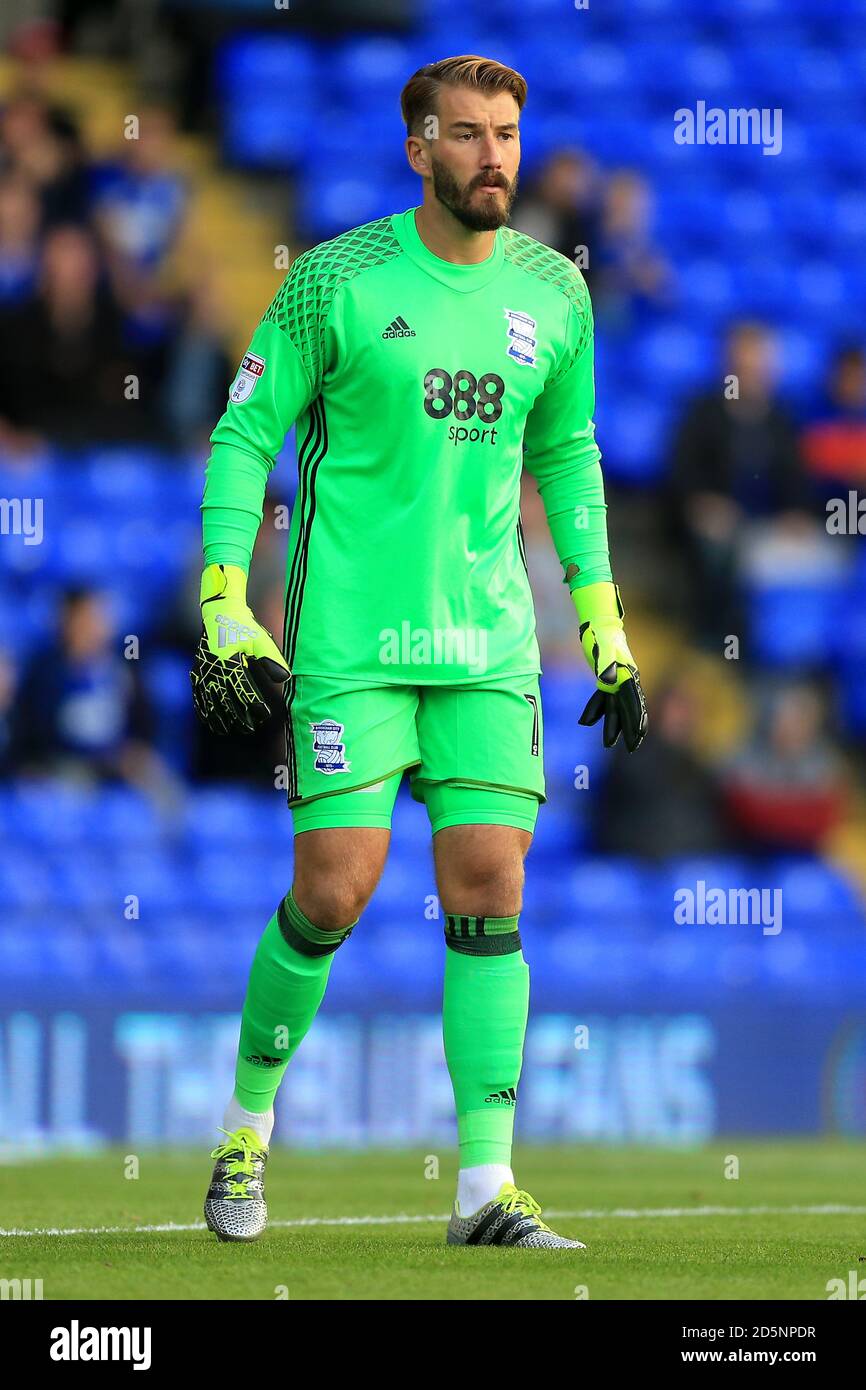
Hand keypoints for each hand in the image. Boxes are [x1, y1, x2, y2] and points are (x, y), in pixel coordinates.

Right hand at [190, 563, 290, 735]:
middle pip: (226, 701)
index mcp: (231, 663)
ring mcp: (204, 671)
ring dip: (218, 717)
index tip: (264, 716)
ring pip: (210, 701)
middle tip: (249, 728)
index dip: (255, 706)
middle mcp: (215, 669)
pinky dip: (202, 708)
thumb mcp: (260, 639)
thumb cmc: (242, 625)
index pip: (244, 691)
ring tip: (227, 730)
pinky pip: (198, 694)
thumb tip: (286, 677)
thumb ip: (272, 658)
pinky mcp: (198, 670)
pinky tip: (208, 719)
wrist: (219, 611)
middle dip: (238, 717)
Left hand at [573, 582, 647, 751]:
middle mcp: (625, 680)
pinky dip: (596, 710)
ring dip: (614, 725)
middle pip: (629, 710)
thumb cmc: (602, 635)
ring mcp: (617, 680)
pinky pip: (603, 699)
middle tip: (631, 748)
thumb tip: (606, 680)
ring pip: (616, 708)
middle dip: (630, 730)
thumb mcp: (602, 648)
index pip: (633, 703)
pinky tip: (586, 722)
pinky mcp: (606, 678)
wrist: (600, 624)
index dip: (635, 721)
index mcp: (627, 676)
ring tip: (610, 743)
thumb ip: (605, 663)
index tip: (637, 736)